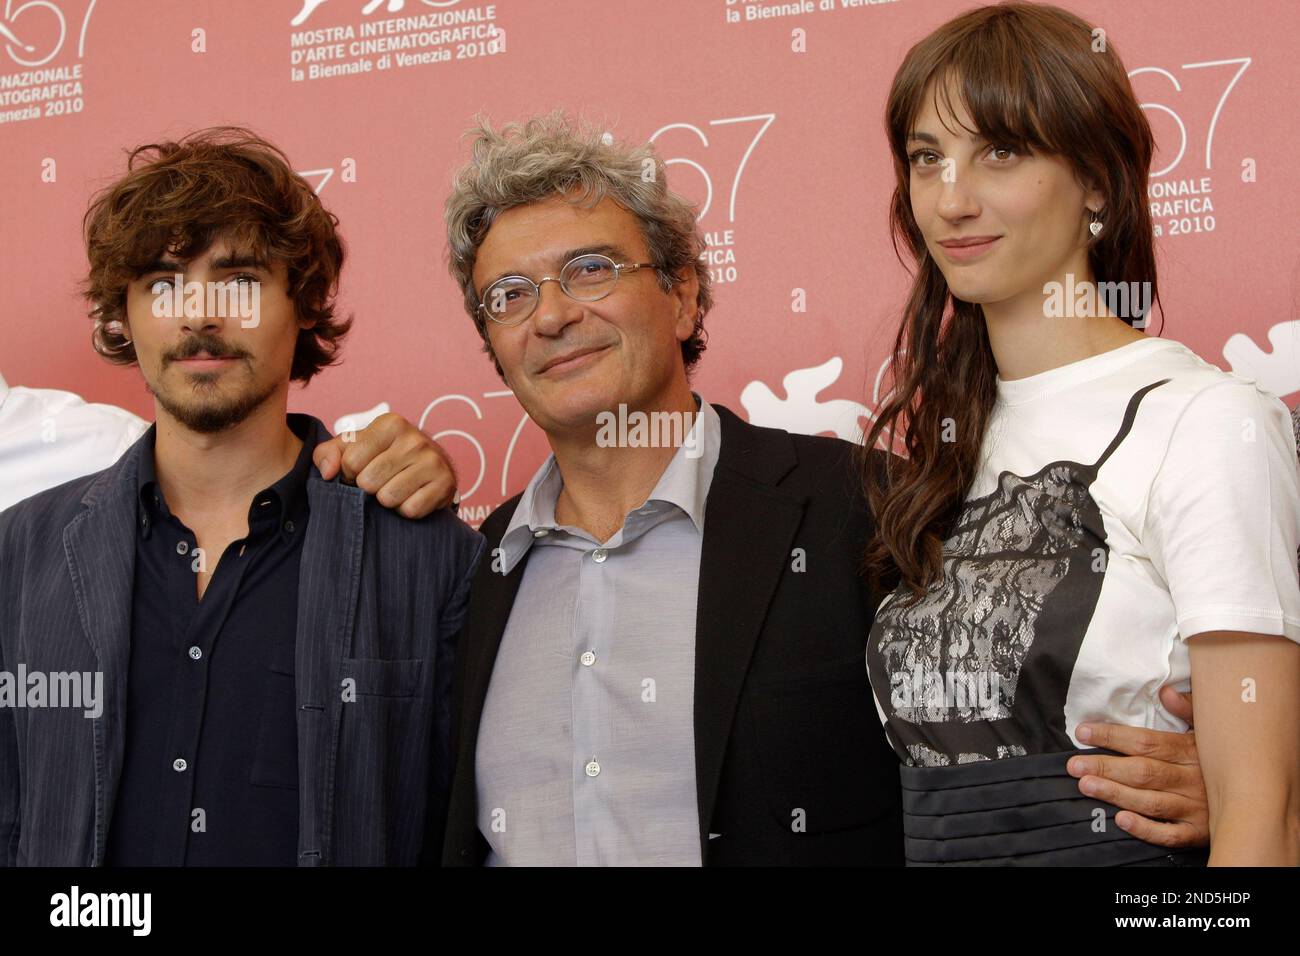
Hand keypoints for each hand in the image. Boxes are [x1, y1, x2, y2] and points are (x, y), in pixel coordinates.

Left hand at [312, 412, 457, 518]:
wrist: (431, 467)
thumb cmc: (385, 456)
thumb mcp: (354, 447)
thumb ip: (328, 454)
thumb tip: (327, 472)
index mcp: (391, 424)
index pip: (350, 462)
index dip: (349, 473)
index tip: (361, 470)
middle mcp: (415, 439)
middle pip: (368, 482)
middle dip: (368, 488)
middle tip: (380, 481)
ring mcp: (433, 461)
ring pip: (388, 498)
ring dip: (387, 501)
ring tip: (396, 488)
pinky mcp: (445, 484)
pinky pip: (411, 510)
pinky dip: (406, 510)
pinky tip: (412, 497)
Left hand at [1067, 685, 1208, 847]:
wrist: (1260, 796)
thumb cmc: (1224, 760)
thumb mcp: (1212, 730)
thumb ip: (1189, 711)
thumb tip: (1166, 693)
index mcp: (1191, 751)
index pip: (1146, 742)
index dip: (1113, 736)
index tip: (1084, 731)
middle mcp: (1192, 779)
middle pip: (1143, 771)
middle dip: (1106, 766)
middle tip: (1075, 764)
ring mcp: (1196, 808)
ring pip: (1151, 801)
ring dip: (1116, 793)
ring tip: (1086, 785)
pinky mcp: (1198, 833)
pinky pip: (1170, 834)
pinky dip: (1146, 828)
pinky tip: (1122, 820)